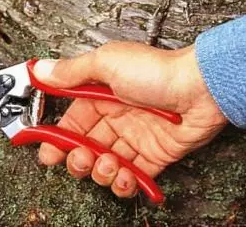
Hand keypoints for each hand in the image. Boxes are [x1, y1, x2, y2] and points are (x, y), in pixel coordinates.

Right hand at [36, 41, 226, 197]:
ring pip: (106, 164)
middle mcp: (117, 116)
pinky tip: (123, 177)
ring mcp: (135, 137)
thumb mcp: (106, 63)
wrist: (202, 89)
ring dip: (101, 172)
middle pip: (86, 146)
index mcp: (102, 94)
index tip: (48, 151)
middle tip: (81, 159)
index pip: (72, 121)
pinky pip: (133, 176)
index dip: (58, 138)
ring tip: (107, 165)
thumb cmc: (158, 71)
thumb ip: (71, 71)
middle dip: (77, 159)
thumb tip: (43, 70)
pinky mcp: (155, 155)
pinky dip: (124, 183)